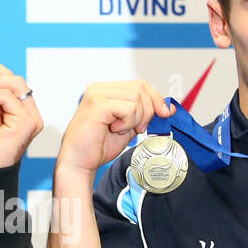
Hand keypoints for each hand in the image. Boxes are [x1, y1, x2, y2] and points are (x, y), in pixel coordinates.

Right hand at [54, 80, 172, 180]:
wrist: (78, 162)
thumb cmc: (98, 147)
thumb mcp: (129, 127)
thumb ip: (144, 115)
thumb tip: (169, 108)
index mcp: (106, 91)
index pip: (140, 85)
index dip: (156, 99)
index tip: (165, 114)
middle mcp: (99, 89)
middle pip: (141, 88)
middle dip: (148, 111)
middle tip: (138, 129)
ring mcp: (97, 94)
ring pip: (137, 97)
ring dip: (137, 118)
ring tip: (121, 130)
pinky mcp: (97, 104)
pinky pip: (129, 108)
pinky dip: (128, 122)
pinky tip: (114, 129)